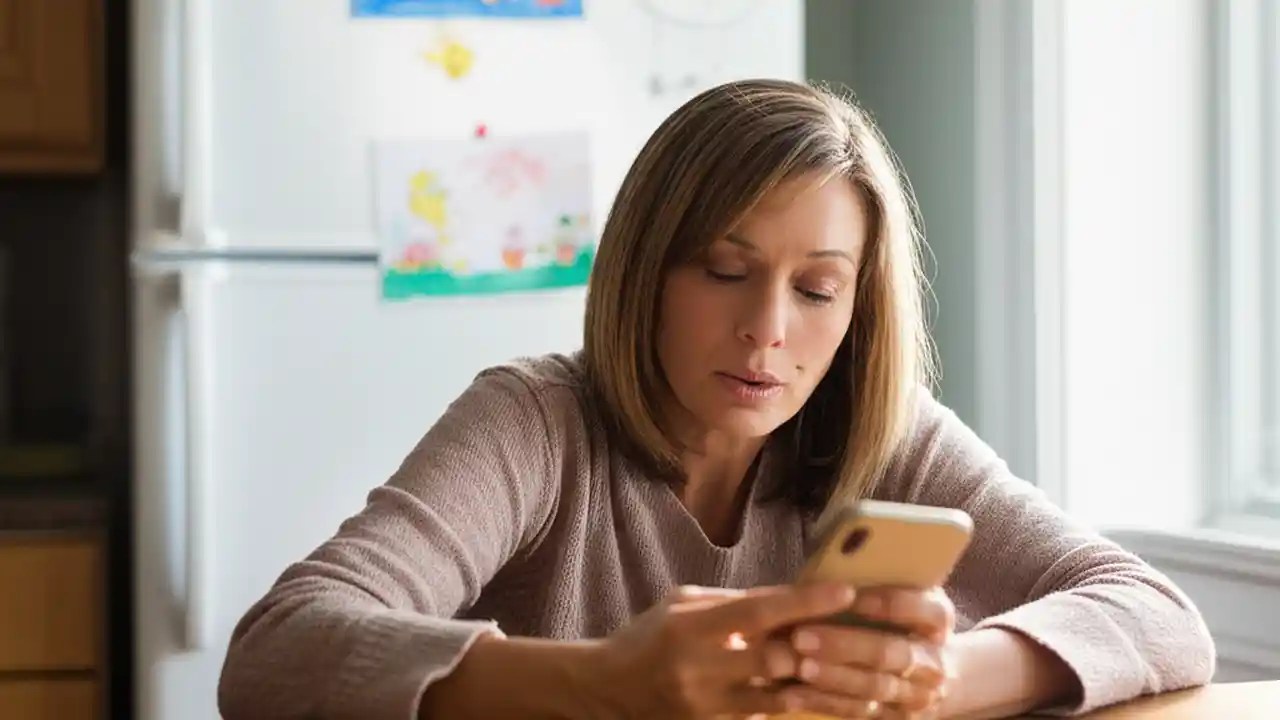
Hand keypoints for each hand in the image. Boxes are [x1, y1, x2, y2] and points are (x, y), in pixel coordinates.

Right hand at [587, 583, 872, 718]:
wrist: (609, 691)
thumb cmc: (649, 636)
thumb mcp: (683, 604)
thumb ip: (733, 602)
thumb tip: (788, 595)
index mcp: (691, 628)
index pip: (757, 612)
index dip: (803, 603)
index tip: (843, 593)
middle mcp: (700, 669)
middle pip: (775, 661)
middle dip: (817, 648)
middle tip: (854, 633)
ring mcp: (708, 705)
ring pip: (779, 697)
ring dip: (815, 680)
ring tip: (851, 666)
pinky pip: (766, 713)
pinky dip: (794, 700)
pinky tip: (820, 690)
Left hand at [785, 587, 956, 718]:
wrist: (929, 670)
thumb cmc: (901, 618)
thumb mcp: (903, 592)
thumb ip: (877, 580)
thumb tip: (832, 560)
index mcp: (938, 619)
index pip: (924, 610)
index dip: (889, 603)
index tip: (850, 594)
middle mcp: (934, 660)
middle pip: (891, 653)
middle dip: (845, 645)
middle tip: (802, 635)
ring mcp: (917, 696)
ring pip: (873, 688)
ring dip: (832, 678)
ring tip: (797, 666)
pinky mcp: (895, 719)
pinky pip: (859, 713)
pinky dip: (824, 702)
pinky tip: (793, 694)